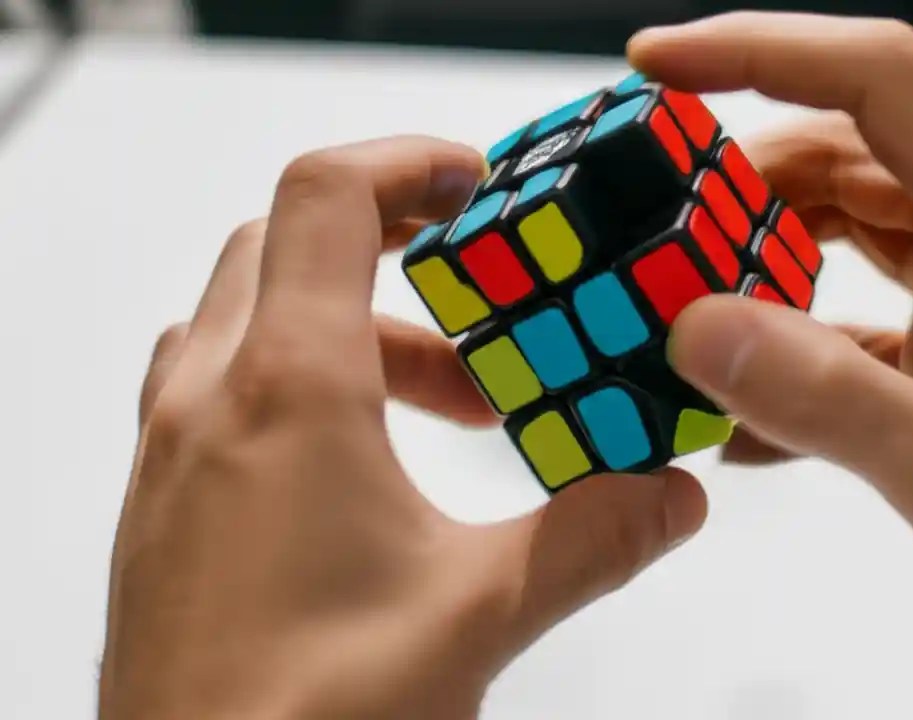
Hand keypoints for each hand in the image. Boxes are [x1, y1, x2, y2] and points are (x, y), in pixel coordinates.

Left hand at [99, 137, 706, 719]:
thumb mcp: (480, 612)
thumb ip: (593, 538)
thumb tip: (670, 496)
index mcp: (289, 392)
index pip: (330, 196)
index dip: (410, 162)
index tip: (479, 182)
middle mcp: (209, 402)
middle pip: (289, 243)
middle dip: (399, 254)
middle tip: (483, 304)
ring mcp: (171, 454)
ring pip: (254, 319)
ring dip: (355, 331)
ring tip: (450, 407)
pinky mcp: (163, 507)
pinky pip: (224, 390)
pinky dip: (302, 386)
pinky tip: (369, 470)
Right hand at [631, 13, 912, 719]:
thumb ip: (820, 394)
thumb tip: (699, 329)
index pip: (882, 82)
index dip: (764, 52)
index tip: (664, 66)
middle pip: (850, 156)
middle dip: (743, 179)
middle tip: (656, 217)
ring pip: (847, 237)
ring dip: (762, 262)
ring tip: (685, 302)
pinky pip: (852, 328)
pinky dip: (791, 354)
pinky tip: (739, 410)